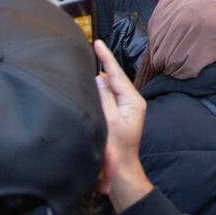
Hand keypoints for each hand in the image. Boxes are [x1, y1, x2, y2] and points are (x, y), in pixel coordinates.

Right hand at [94, 40, 152, 212]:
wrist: (119, 171)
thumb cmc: (117, 149)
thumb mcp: (110, 122)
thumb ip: (104, 99)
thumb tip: (98, 79)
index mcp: (133, 101)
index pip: (116, 74)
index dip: (106, 57)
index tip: (97, 43)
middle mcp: (130, 102)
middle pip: (112, 79)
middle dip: (100, 68)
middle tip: (85, 54)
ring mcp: (123, 109)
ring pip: (107, 89)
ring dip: (96, 81)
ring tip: (82, 71)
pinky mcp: (115, 116)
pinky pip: (104, 98)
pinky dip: (95, 93)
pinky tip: (86, 90)